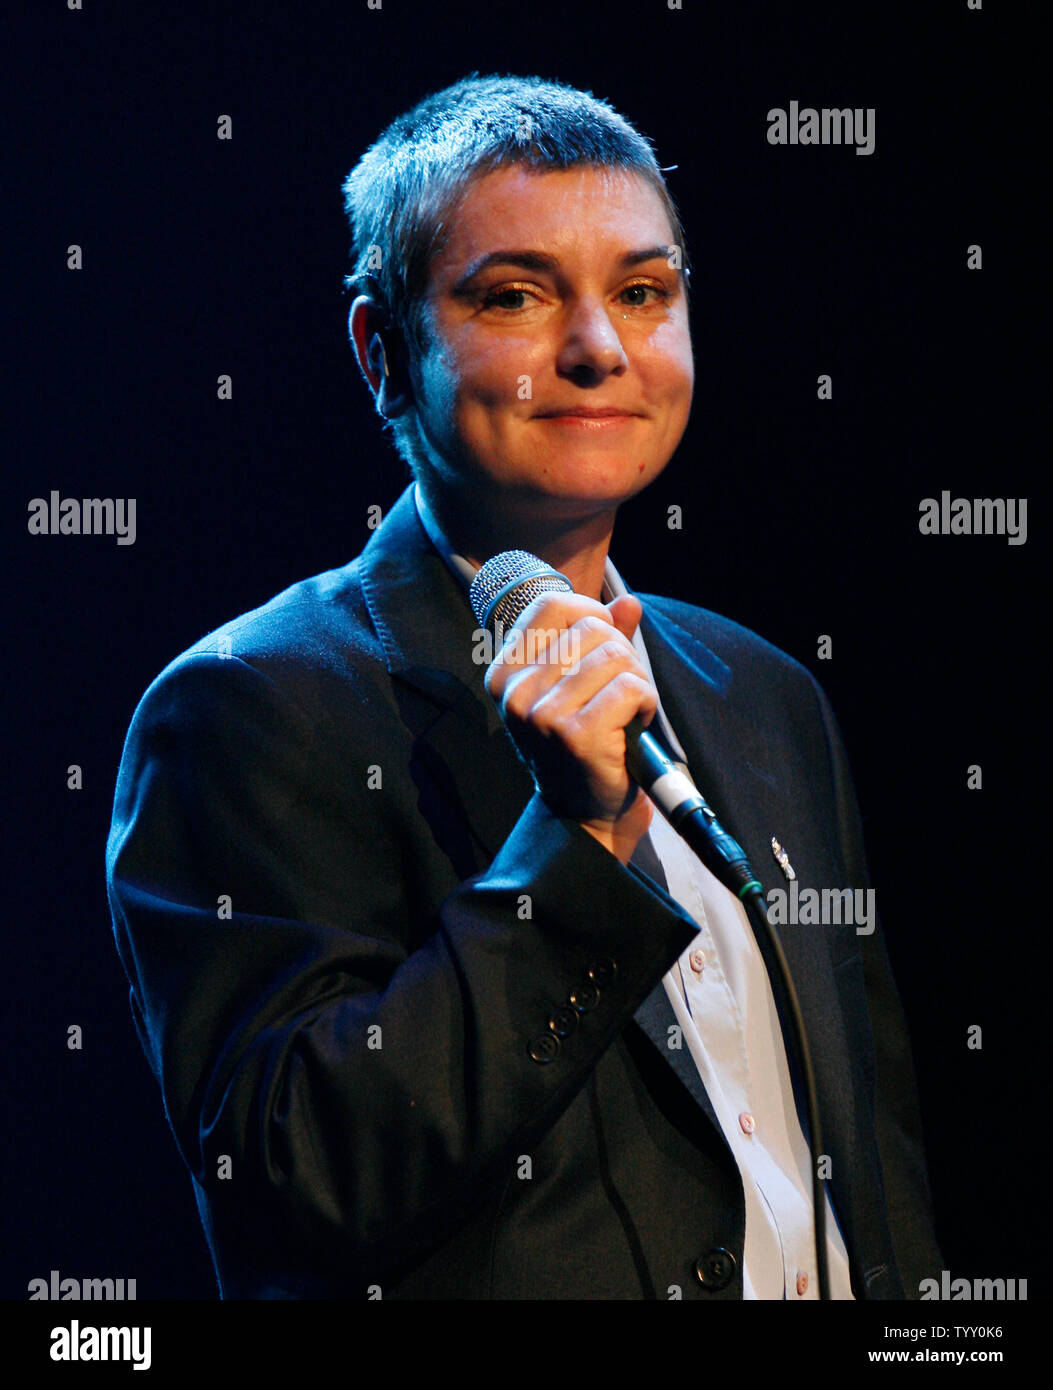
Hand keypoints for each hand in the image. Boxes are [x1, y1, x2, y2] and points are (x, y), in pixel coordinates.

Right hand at [484, 591, 656, 863]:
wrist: (585, 812)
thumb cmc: (584, 742)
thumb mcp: (582, 684)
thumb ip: (604, 638)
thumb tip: (629, 601)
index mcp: (505, 674)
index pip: (551, 606)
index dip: (590, 613)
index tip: (605, 643)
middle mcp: (516, 693)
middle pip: (591, 628)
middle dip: (621, 654)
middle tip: (617, 693)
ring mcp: (542, 715)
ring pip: (615, 655)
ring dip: (636, 681)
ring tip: (626, 712)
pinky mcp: (576, 735)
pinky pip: (630, 686)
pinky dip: (646, 703)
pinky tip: (634, 725)